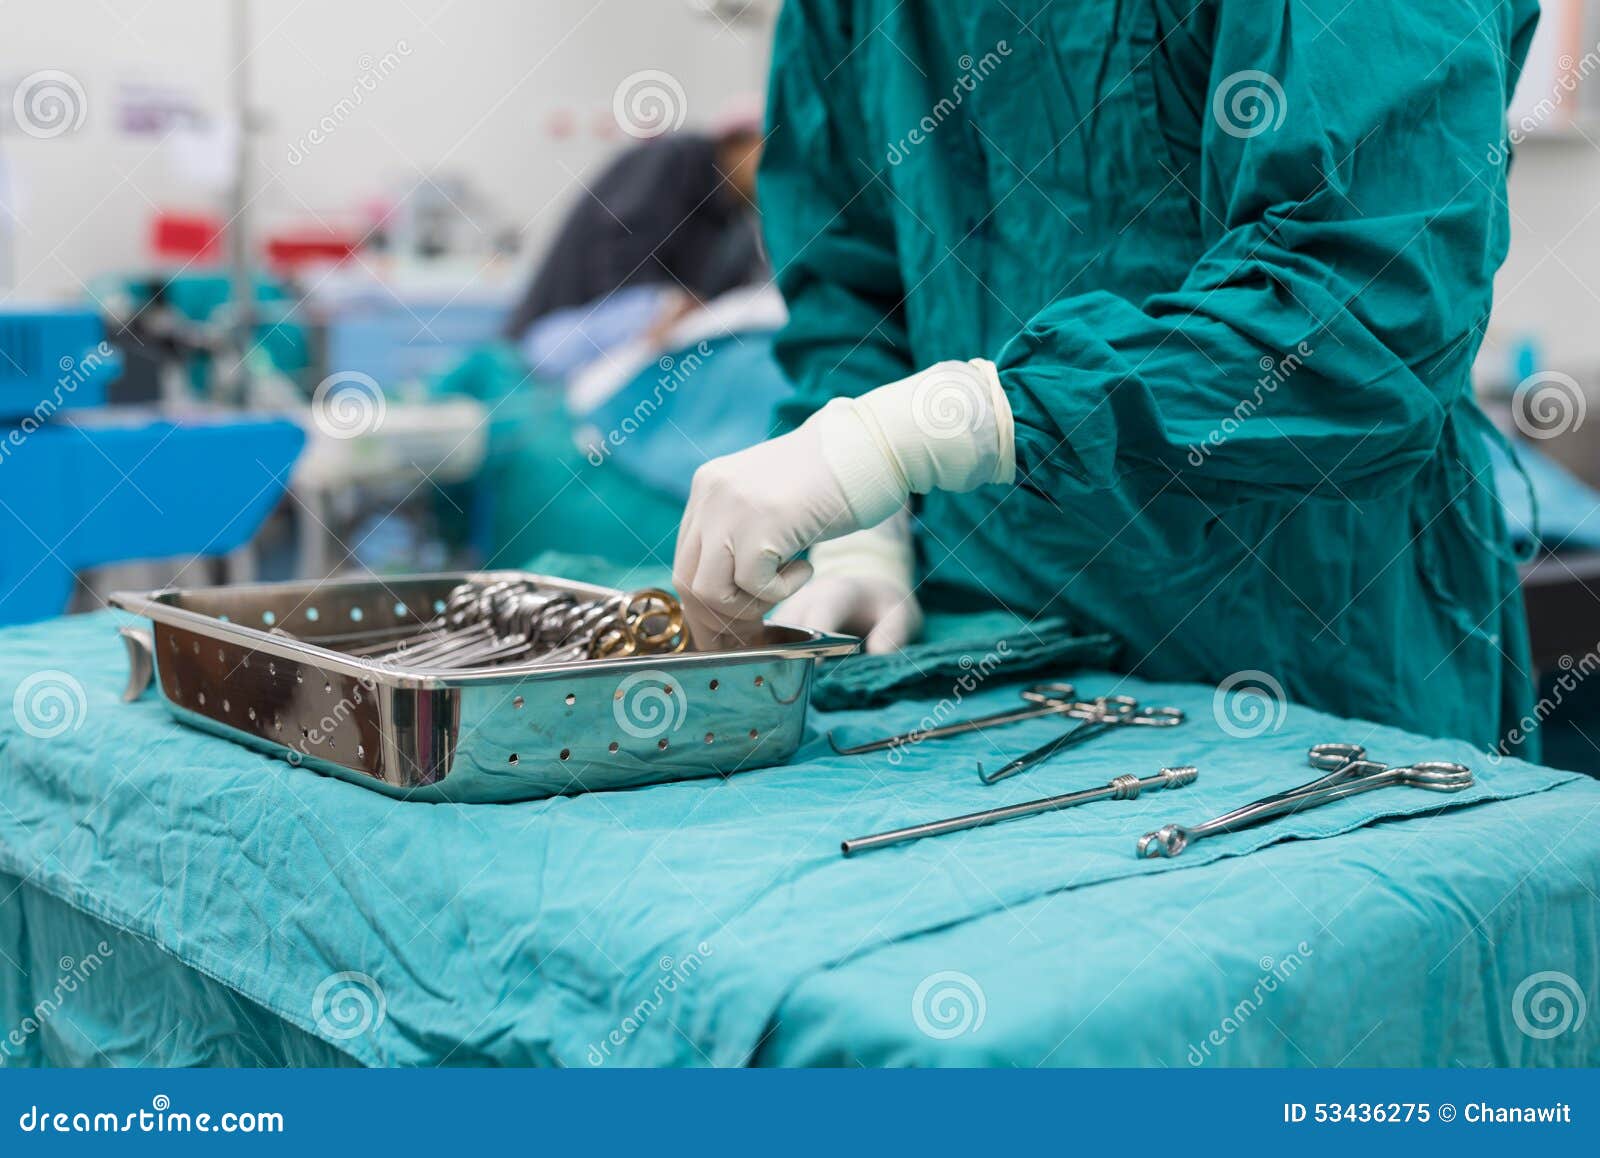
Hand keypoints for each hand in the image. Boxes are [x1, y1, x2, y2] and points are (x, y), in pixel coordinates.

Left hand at [673, 360, 1013, 638]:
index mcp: (708, 487)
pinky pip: (754, 585)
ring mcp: (732, 506)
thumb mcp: (769, 502)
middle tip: (753, 636)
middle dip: (719, 621)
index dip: (704, 605)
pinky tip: (807, 566)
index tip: (726, 632)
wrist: (871, 445)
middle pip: (689, 580)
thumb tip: (722, 596)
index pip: (686, 560)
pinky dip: (782, 590)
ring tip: (784, 591)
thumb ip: (740, 533)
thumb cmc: (832, 480)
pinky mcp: (762, 522)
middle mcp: (711, 494)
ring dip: (750, 607)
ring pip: (711, 590)